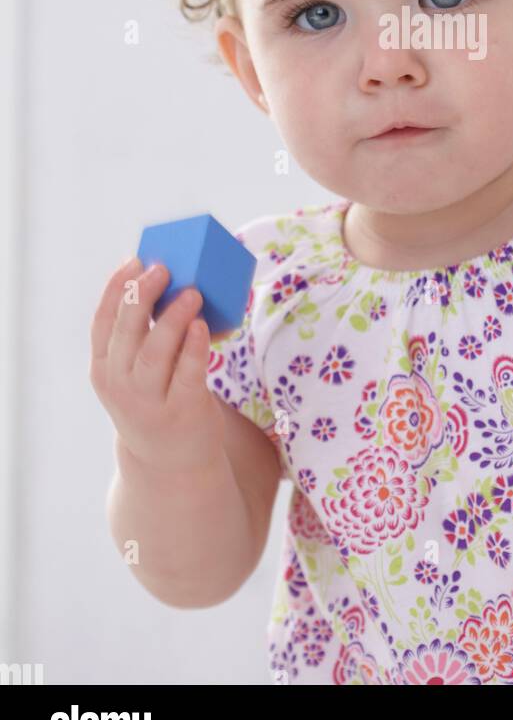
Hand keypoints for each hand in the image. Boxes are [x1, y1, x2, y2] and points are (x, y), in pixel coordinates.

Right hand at [90, 256, 226, 474]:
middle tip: (163, 267)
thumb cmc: (156, 397)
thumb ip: (142, 334)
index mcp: (104, 366)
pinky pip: (187, 374)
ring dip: (172, 319)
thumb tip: (164, 277)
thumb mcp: (135, 370)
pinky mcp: (182, 411)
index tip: (134, 259)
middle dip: (142, 296)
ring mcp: (149, 400)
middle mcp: (120, 383)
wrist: (170, 460)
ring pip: (155, 353)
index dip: (116, 288)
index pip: (102, 322)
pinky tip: (203, 326)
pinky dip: (194, 348)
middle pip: (127, 332)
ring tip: (191, 293)